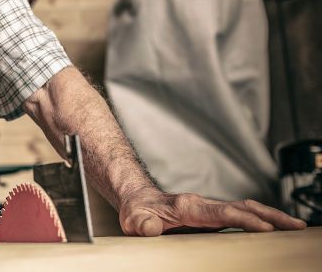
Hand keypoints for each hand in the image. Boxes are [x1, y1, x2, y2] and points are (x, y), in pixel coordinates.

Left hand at [119, 189, 306, 235]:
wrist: (137, 200)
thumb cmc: (137, 212)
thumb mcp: (133, 220)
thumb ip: (141, 223)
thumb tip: (148, 227)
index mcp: (188, 206)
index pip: (223, 212)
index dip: (245, 220)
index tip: (267, 229)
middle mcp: (202, 204)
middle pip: (243, 207)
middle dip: (270, 216)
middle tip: (296, 226)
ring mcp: (209, 209)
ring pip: (245, 209)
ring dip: (271, 217)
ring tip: (295, 226)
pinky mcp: (212, 215)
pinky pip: (240, 215)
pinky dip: (260, 219)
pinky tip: (272, 228)